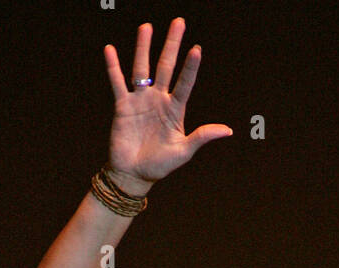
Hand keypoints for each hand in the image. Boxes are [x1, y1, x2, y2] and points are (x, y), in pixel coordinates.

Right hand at [103, 18, 231, 190]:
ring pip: (142, 68)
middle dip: (172, 45)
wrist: (134, 174)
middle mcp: (158, 99)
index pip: (185, 83)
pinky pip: (117, 82)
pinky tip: (110, 49)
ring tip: (147, 27)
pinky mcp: (123, 106)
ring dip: (143, 47)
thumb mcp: (183, 152)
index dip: (190, 67)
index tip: (196, 49)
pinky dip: (113, 67)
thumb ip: (202, 137)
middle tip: (179, 22)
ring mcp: (140, 100)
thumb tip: (228, 130)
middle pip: (166, 66)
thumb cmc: (160, 165)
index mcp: (175, 109)